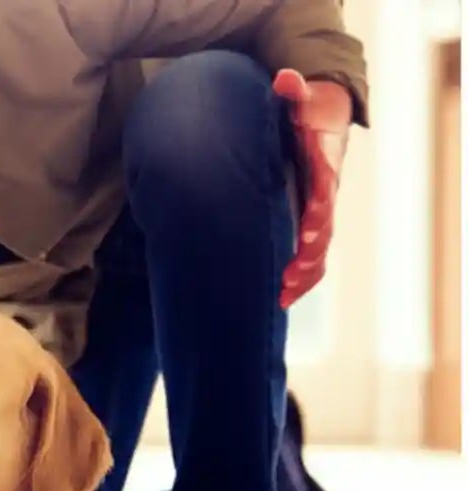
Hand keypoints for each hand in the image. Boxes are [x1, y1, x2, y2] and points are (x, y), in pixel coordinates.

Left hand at [272, 69, 352, 308]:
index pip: (325, 196)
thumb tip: (285, 77)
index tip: (308, 236)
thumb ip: (292, 89)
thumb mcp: (300, 97)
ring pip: (318, 252)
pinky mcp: (309, 224)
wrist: (321, 118)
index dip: (318, 217)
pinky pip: (309, 258)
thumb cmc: (306, 112)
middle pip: (323, 233)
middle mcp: (325, 196)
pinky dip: (298, 279)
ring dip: (302, 277)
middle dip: (308, 259)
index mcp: (324, 170)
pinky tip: (279, 299)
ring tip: (281, 297)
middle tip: (288, 279)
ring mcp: (319, 213)